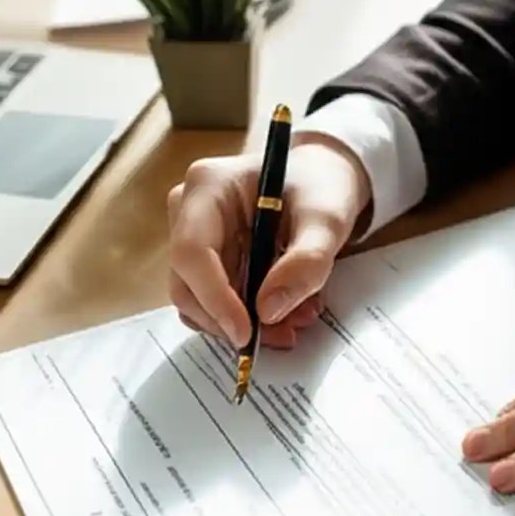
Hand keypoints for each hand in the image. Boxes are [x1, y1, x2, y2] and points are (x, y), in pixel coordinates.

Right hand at [167, 134, 370, 348]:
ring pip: (198, 299)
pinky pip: (212, 301)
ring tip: (292, 322)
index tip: (246, 333)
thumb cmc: (322, 187)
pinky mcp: (205, 259)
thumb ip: (305, 263)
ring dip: (241, 322)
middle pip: (187, 283)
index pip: (192, 252)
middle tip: (281, 335)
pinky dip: (244, 316)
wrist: (323, 180)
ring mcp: (193, 236)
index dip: (214, 298)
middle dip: (230, 319)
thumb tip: (268, 311)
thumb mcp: (327, 221)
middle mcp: (188, 210)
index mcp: (208, 186)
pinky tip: (282, 313)